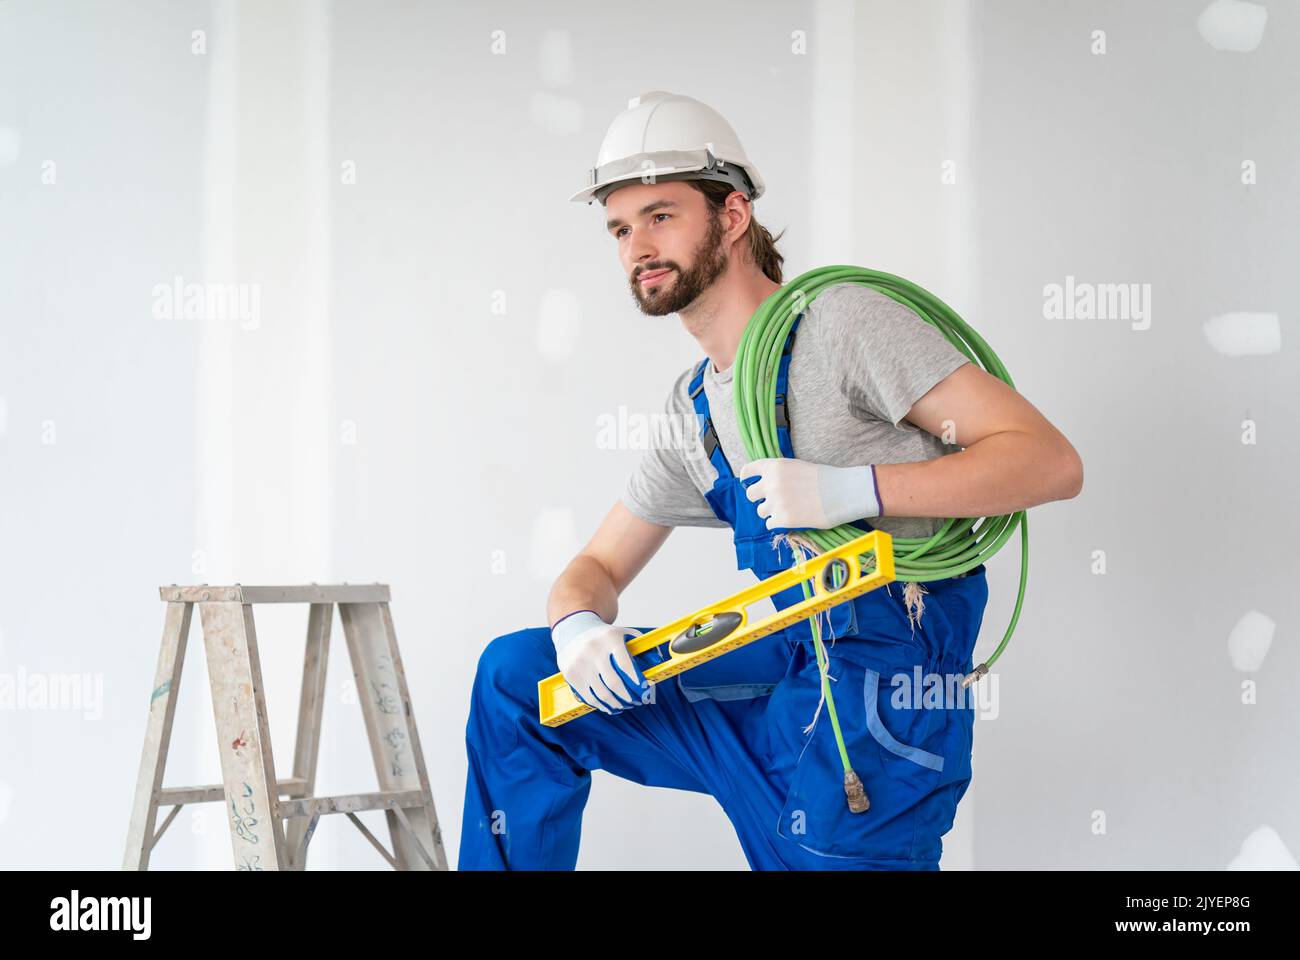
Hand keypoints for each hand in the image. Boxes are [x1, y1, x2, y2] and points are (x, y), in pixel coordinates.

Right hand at [550, 611, 650, 714]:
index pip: (625, 664)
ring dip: (616, 704)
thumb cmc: (604, 637)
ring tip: (624, 706)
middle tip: (636, 702)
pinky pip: (588, 696)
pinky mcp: (571, 674)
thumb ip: (640, 646)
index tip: (644, 690)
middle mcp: (593, 650)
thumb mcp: (622, 634)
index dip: (636, 681)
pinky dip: (601, 705)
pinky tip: (609, 707)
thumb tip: (659, 660)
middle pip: (614, 683)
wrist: (573, 630)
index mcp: (610, 639)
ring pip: (601, 693)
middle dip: (628, 697)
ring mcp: (580, 663)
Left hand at [738, 457, 882, 529]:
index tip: (748, 483)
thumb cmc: (825, 479)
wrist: (843, 492)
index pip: (748, 471)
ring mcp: (775, 502)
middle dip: (760, 498)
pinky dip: (778, 523)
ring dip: (771, 512)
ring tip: (789, 509)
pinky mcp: (782, 520)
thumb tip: (765, 485)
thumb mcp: (797, 466)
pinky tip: (792, 519)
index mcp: (774, 466)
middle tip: (773, 501)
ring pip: (761, 511)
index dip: (747, 479)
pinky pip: (769, 524)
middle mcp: (771, 483)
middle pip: (750, 494)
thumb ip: (778, 474)